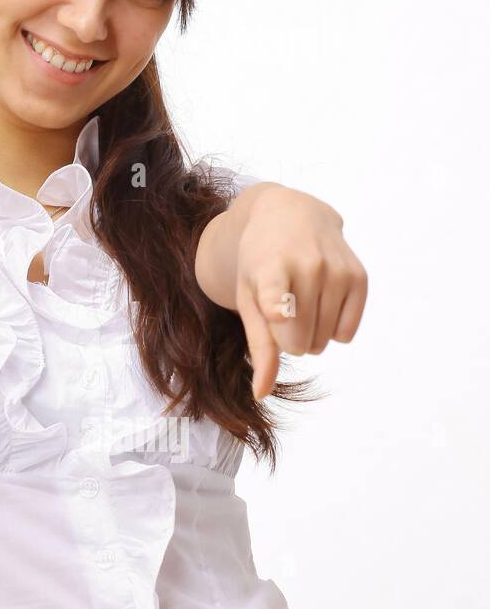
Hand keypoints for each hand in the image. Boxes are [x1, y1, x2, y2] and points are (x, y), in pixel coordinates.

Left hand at [233, 187, 368, 400]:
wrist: (289, 214)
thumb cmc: (258, 263)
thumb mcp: (247, 298)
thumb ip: (258, 345)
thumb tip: (261, 394)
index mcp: (269, 268)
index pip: (276, 293)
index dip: (277, 305)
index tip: (278, 309)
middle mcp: (307, 266)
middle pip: (298, 342)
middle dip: (287, 336)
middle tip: (279, 306)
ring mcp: (337, 270)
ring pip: (323, 342)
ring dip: (309, 333)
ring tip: (298, 297)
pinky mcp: (360, 277)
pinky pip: (346, 334)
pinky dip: (331, 328)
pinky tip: (321, 300)